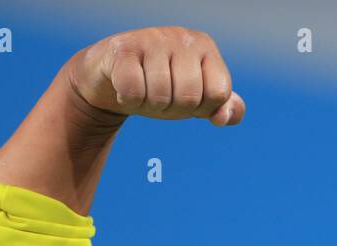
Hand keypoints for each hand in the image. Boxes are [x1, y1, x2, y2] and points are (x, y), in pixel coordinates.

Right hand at [66, 26, 245, 126]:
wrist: (112, 76)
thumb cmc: (161, 86)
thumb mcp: (197, 98)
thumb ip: (222, 107)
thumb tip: (224, 118)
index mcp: (205, 47)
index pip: (219, 93)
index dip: (203, 108)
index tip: (189, 99)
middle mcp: (182, 37)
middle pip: (189, 97)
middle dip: (173, 108)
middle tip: (162, 96)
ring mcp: (152, 39)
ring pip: (160, 95)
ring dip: (149, 105)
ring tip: (143, 90)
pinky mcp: (122, 48)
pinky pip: (133, 91)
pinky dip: (128, 100)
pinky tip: (125, 88)